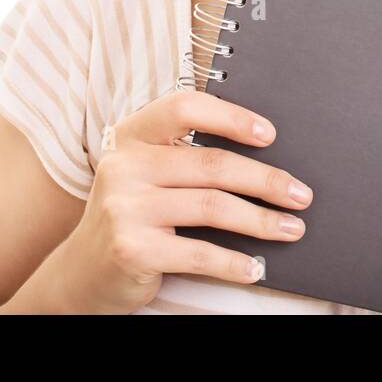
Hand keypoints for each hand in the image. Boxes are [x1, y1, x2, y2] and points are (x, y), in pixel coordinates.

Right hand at [50, 89, 313, 313]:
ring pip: (213, 207)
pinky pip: (199, 252)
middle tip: (301, 194)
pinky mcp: (131, 248)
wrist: (81, 273)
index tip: (269, 134)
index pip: (184, 108)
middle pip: (212, 164)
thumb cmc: (131, 217)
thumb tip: (265, 157)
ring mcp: (124, 207)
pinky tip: (256, 268)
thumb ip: (184, 157)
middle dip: (266, 180)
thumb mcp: (146, 175)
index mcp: (131, 136)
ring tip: (292, 229)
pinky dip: (234, 262)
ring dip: (261, 221)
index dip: (231, 117)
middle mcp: (124, 165)